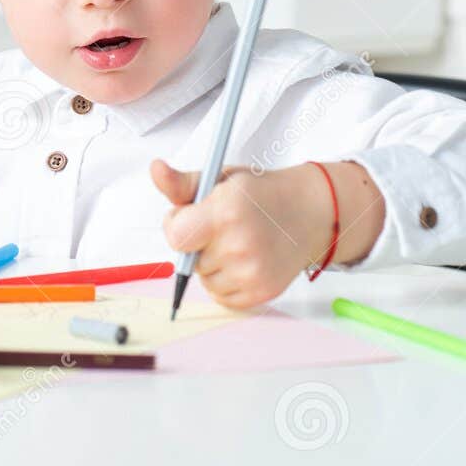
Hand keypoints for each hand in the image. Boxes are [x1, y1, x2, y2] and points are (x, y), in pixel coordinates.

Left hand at [149, 160, 334, 308]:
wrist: (309, 212)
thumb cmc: (262, 194)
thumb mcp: (222, 178)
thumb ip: (182, 182)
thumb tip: (155, 169)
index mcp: (226, 211)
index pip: (176, 237)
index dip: (177, 226)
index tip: (191, 217)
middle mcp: (240, 245)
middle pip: (189, 261)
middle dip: (198, 245)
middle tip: (224, 227)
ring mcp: (252, 272)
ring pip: (204, 280)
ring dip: (212, 266)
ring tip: (238, 243)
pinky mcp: (262, 292)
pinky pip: (222, 297)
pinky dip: (226, 282)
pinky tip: (245, 261)